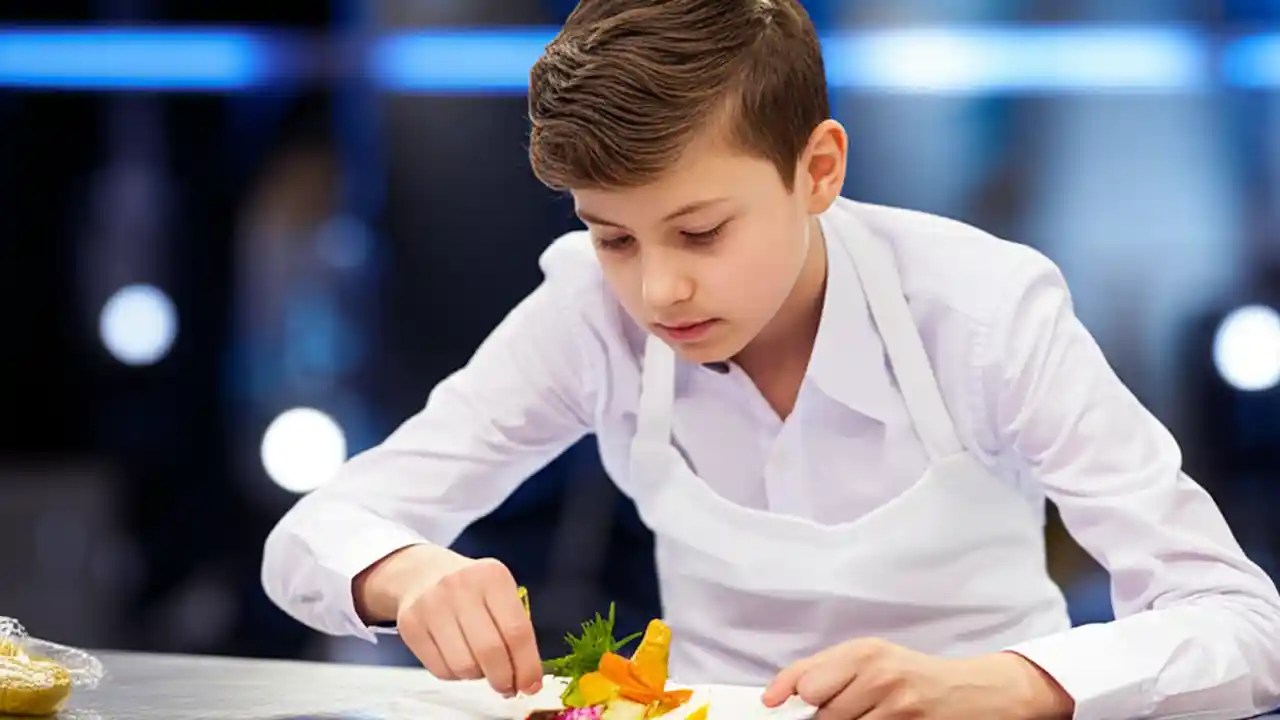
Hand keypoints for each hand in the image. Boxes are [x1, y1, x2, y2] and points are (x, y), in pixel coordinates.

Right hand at [394, 554, 542, 697]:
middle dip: (503, 679)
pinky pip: (440, 669)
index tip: (531, 685)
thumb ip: (515, 629)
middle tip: (507, 687)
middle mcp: (460, 586)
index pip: (517, 631)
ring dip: (478, 676)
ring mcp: (432, 604)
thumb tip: (526, 677)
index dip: (527, 666)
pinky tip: (458, 659)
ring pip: (464, 665)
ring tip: (479, 664)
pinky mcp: (410, 624)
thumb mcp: (499, 592)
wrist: (424, 573)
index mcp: (492, 576)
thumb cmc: (471, 590)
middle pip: (490, 651)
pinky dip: (455, 675)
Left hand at [761, 638, 1073, 719]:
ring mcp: (896, 706)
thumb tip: (777, 695)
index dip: (785, 694)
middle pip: (819, 713)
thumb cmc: (914, 675)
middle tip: (846, 709)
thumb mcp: (871, 660)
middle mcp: (879, 675)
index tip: (771, 704)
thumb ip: (825, 670)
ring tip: (867, 716)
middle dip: (822, 716)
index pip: (806, 679)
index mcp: (864, 652)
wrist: (976, 691)